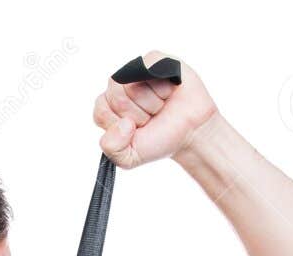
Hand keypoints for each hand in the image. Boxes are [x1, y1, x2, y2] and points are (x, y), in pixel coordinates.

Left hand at [94, 51, 217, 168]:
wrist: (191, 132)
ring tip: (162, 105)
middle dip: (138, 114)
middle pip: (117, 96)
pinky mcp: (155, 60)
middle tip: (152, 117)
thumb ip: (112, 148)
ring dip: (152, 102)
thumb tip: (123, 123)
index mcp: (108, 108)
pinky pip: (150, 68)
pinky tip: (169, 92)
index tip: (137, 129)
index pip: (101, 111)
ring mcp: (136, 72)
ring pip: (133, 84)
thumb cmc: (159, 140)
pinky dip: (163, 86)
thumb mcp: (128, 157)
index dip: (121, 124)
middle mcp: (119, 87)